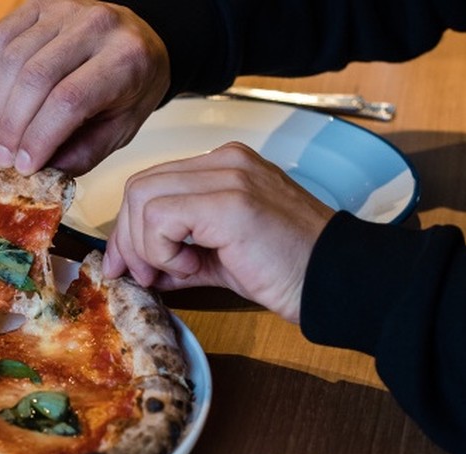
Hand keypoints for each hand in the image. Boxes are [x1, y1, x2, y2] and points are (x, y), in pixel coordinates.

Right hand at [0, 0, 169, 175]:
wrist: (137, 38)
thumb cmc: (130, 86)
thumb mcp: (122, 127)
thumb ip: (84, 152)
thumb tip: (41, 173)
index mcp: (126, 59)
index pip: (70, 100)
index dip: (39, 137)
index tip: (25, 166)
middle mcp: (96, 25)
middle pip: (35, 79)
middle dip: (13, 126)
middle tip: (6, 156)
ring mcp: (64, 9)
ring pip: (12, 60)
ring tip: (2, 136)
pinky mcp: (39, 3)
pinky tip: (0, 99)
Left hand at [102, 143, 334, 322]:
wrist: (336, 281)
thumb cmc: (289, 269)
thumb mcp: (221, 258)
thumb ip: (180, 254)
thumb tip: (142, 268)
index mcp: (225, 165)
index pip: (152, 183)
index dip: (130, 228)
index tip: (130, 267)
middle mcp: (225, 161)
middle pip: (139, 187)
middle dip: (128, 238)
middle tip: (142, 276)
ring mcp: (229, 176)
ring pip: (144, 199)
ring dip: (148, 247)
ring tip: (182, 270)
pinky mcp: (230, 201)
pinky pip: (161, 218)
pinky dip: (163, 250)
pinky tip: (194, 267)